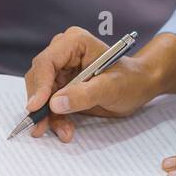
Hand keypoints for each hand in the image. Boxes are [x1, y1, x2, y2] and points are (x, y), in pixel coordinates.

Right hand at [23, 27, 166, 141]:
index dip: (39, 85)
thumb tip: (55, 104)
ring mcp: (60, 69)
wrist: (139, 87)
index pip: (47, 62)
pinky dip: (54, 118)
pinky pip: (49, 103)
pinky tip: (65, 130)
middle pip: (39, 79)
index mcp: (74, 43)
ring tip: (64, 132)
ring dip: (48, 116)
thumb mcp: (111, 88)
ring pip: (41, 94)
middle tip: (42, 127)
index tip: (36, 107)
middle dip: (41, 105)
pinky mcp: (60, 85)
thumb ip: (84, 95)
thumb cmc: (131, 81)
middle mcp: (62, 52)